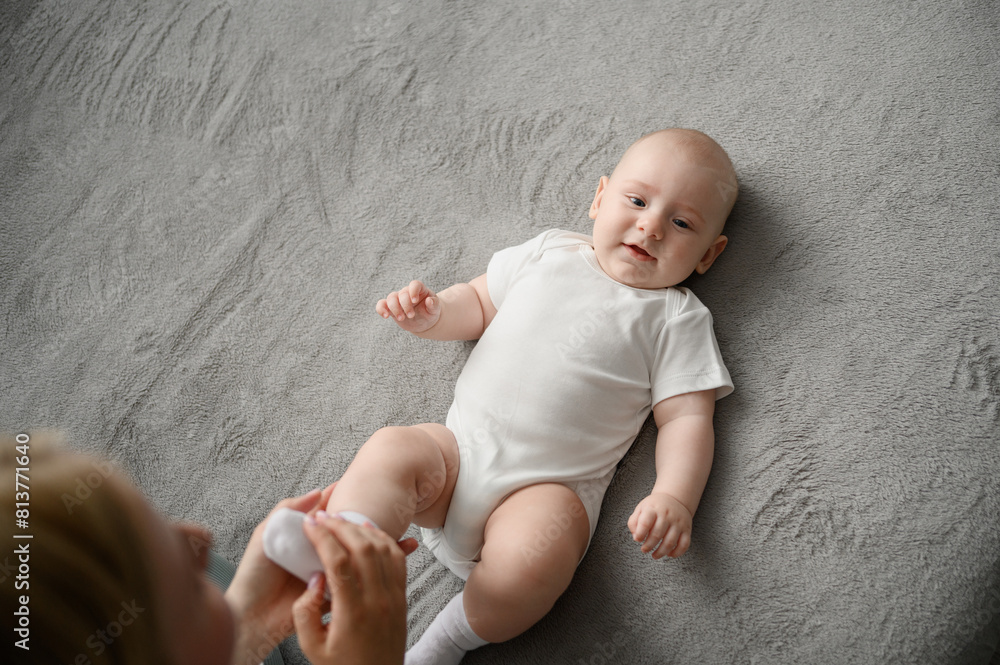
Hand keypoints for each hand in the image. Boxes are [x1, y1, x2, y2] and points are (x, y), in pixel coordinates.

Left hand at [225, 487, 418, 663]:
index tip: (365, 484)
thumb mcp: (266, 536)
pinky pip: (358, 577)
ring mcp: (328, 570)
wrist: (253, 617)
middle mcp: (318, 551)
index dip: (344, 498)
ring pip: (357, 552)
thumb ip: (287, 511)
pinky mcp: (335, 589)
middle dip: (367, 520)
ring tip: (400, 531)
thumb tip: (317, 492)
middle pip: (347, 531)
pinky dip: (378, 568)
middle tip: (389, 508)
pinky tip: (395, 558)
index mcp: (303, 535)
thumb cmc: (255, 576)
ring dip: (378, 542)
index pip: (328, 512)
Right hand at [293, 514, 406, 664]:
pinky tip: (368, 533)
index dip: (323, 537)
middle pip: (363, 547)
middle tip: (322, 516)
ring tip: (341, 520)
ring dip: (362, 528)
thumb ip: (305, 613)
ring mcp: (394, 598)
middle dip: (340, 525)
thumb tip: (313, 579)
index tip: (309, 524)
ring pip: (383, 548)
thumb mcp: (311, 649)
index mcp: (353, 613)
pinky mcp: (402, 598)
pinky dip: (384, 540)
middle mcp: (378, 601)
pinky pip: (397, 559)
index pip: (339, 561)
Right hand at [376, 280, 440, 333]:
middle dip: (406, 305)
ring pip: (391, 298)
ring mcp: (398, 300)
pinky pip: (382, 304)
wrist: (424, 322)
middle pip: (402, 294)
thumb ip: (434, 304)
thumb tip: (429, 300)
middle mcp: (407, 293)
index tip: (415, 301)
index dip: (413, 291)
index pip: (414, 285)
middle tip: (411, 316)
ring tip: (401, 318)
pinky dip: (381, 309)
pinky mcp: (391, 308)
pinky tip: (385, 316)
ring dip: (395, 308)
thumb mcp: (435, 309)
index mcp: (419, 290)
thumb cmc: (430, 312)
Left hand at [627, 492, 692, 558]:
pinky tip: (669, 554)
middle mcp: (667, 515)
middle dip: (648, 546)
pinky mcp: (687, 530)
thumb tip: (636, 537)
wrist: (675, 498)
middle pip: (657, 534)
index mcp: (653, 509)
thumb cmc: (654, 507)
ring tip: (654, 555)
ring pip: (670, 542)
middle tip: (644, 549)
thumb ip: (634, 522)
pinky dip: (677, 553)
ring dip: (661, 552)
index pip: (645, 523)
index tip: (638, 539)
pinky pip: (684, 544)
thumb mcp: (641, 508)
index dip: (640, 534)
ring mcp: (678, 522)